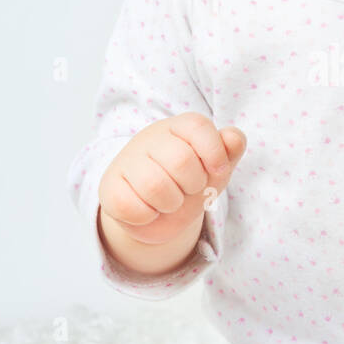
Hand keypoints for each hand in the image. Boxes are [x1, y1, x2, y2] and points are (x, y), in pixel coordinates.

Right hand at [98, 113, 245, 247]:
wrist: (159, 215)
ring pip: (155, 185)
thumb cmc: (190, 184)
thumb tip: (234, 137)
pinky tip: (148, 210)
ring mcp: (126, 161)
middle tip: (188, 189)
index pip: (197, 126)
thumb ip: (229, 151)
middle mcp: (150, 139)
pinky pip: (131, 206)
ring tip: (170, 201)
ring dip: (171, 204)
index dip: (214, 152)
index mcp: (178, 127)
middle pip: (180, 160)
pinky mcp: (109, 187)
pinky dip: (147, 217)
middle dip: (193, 184)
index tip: (218, 171)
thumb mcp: (215, 169)